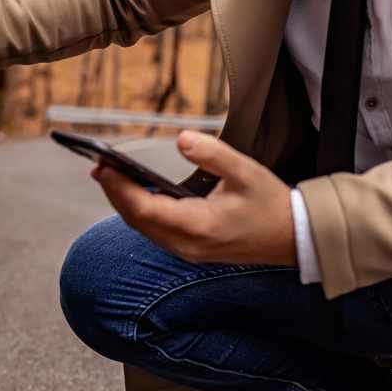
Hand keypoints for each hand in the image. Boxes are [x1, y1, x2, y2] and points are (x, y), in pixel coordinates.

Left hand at [92, 130, 296, 266]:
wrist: (293, 239)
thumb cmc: (270, 204)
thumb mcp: (246, 171)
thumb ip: (212, 153)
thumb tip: (181, 139)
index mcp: (198, 225)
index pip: (145, 208)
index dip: (119, 187)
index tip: (103, 166)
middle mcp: (186, 244)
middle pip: (137, 220)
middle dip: (115, 193)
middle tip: (99, 165)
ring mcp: (187, 251)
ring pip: (143, 228)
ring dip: (125, 203)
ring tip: (110, 175)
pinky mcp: (190, 251)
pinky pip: (155, 232)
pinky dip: (141, 212)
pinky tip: (136, 192)